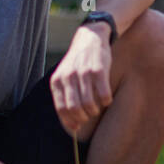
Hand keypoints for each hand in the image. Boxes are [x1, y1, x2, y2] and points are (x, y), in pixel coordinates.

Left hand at [51, 24, 113, 138]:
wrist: (90, 37)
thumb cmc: (78, 61)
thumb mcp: (65, 75)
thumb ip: (65, 95)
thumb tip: (72, 124)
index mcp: (57, 80)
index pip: (61, 108)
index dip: (69, 121)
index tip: (77, 127)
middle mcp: (68, 77)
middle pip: (75, 109)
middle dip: (83, 118)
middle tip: (89, 116)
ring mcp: (83, 74)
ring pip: (89, 104)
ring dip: (94, 111)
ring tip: (97, 108)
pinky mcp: (98, 71)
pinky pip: (103, 95)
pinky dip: (106, 101)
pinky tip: (106, 99)